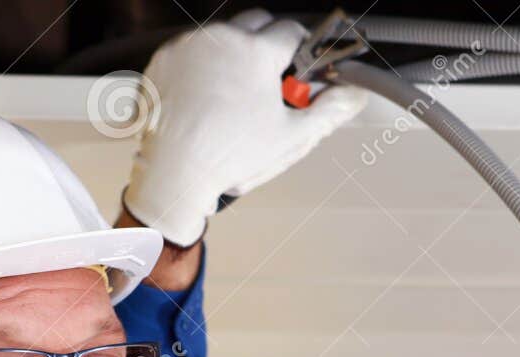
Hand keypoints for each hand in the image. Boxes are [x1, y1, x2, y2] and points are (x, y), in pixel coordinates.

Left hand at [122, 9, 366, 245]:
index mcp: (257, 52)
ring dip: (236, 51)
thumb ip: (327, 110)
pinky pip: (192, 49)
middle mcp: (223, 38)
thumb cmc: (229, 156)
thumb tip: (353, 95)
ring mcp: (191, 45)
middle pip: (258, 22)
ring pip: (224, 34)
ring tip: (236, 92)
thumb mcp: (289, 137)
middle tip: (272, 76)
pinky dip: (203, 63)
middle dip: (269, 41)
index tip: (302, 64)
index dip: (303, 48)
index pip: (292, 31)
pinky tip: (208, 95)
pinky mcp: (165, 57)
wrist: (174, 171)